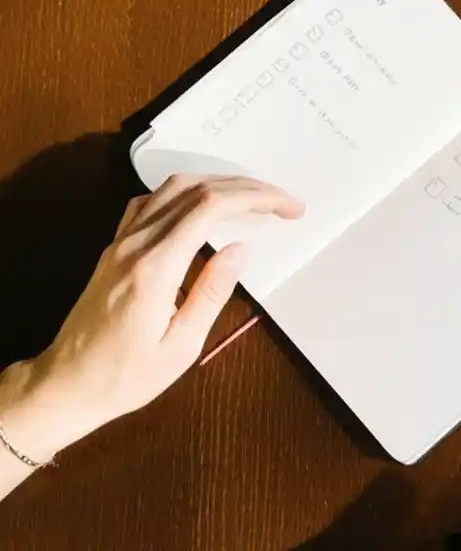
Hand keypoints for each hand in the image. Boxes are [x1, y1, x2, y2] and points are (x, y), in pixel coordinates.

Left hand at [0, 175, 303, 460]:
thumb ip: (212, 291)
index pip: (211, 208)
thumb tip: (241, 249)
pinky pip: (149, 203)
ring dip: (216, 184)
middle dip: (245, 188)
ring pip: (171, 188)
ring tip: (250, 200)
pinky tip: (201, 207)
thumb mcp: (182, 345)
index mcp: (155, 268)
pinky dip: (184, 194)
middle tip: (280, 202)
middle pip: (195, 189)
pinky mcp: (113, 249)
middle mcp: (135, 246)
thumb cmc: (125, 376)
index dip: (256, 199)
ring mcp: (120, 243)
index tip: (287, 208)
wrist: (66, 384)